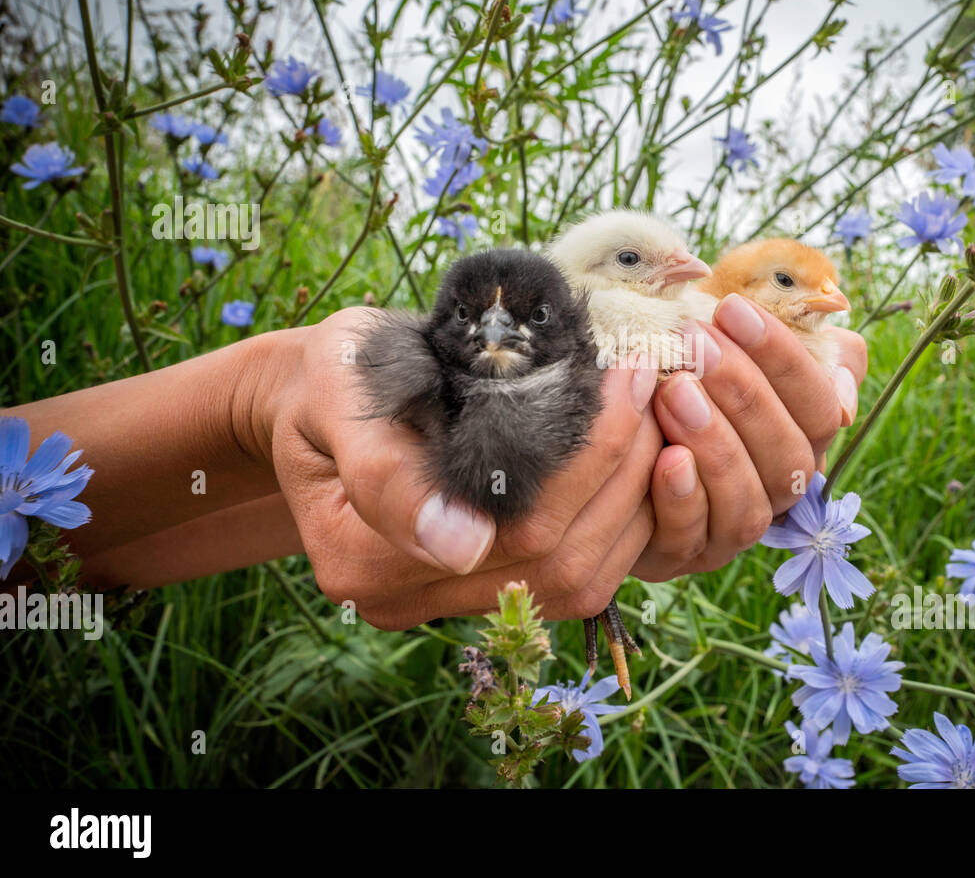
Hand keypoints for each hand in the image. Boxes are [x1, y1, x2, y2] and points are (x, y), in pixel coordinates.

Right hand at [270, 308, 664, 628]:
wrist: (319, 393)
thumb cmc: (333, 372)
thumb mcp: (340, 386)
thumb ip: (383, 467)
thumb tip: (462, 548)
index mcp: (361, 557)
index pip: (511, 527)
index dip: (590, 456)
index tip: (625, 374)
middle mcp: (406, 599)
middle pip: (557, 560)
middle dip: (624, 468)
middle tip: (650, 382)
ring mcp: (449, 601)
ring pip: (581, 577)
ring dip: (636, 495)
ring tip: (655, 410)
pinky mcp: (488, 589)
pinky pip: (579, 574)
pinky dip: (623, 514)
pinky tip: (637, 450)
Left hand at [632, 294, 867, 581]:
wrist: (615, 423)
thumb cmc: (689, 370)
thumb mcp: (741, 343)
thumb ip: (809, 348)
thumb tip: (845, 399)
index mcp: (802, 438)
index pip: (820, 406)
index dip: (783, 359)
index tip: (732, 309)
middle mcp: (778, 491)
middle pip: (787, 456)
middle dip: (744, 395)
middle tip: (696, 344)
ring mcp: (730, 529)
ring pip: (746, 503)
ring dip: (715, 444)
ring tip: (674, 390)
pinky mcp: (679, 553)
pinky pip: (690, 536)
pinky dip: (682, 496)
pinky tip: (664, 456)